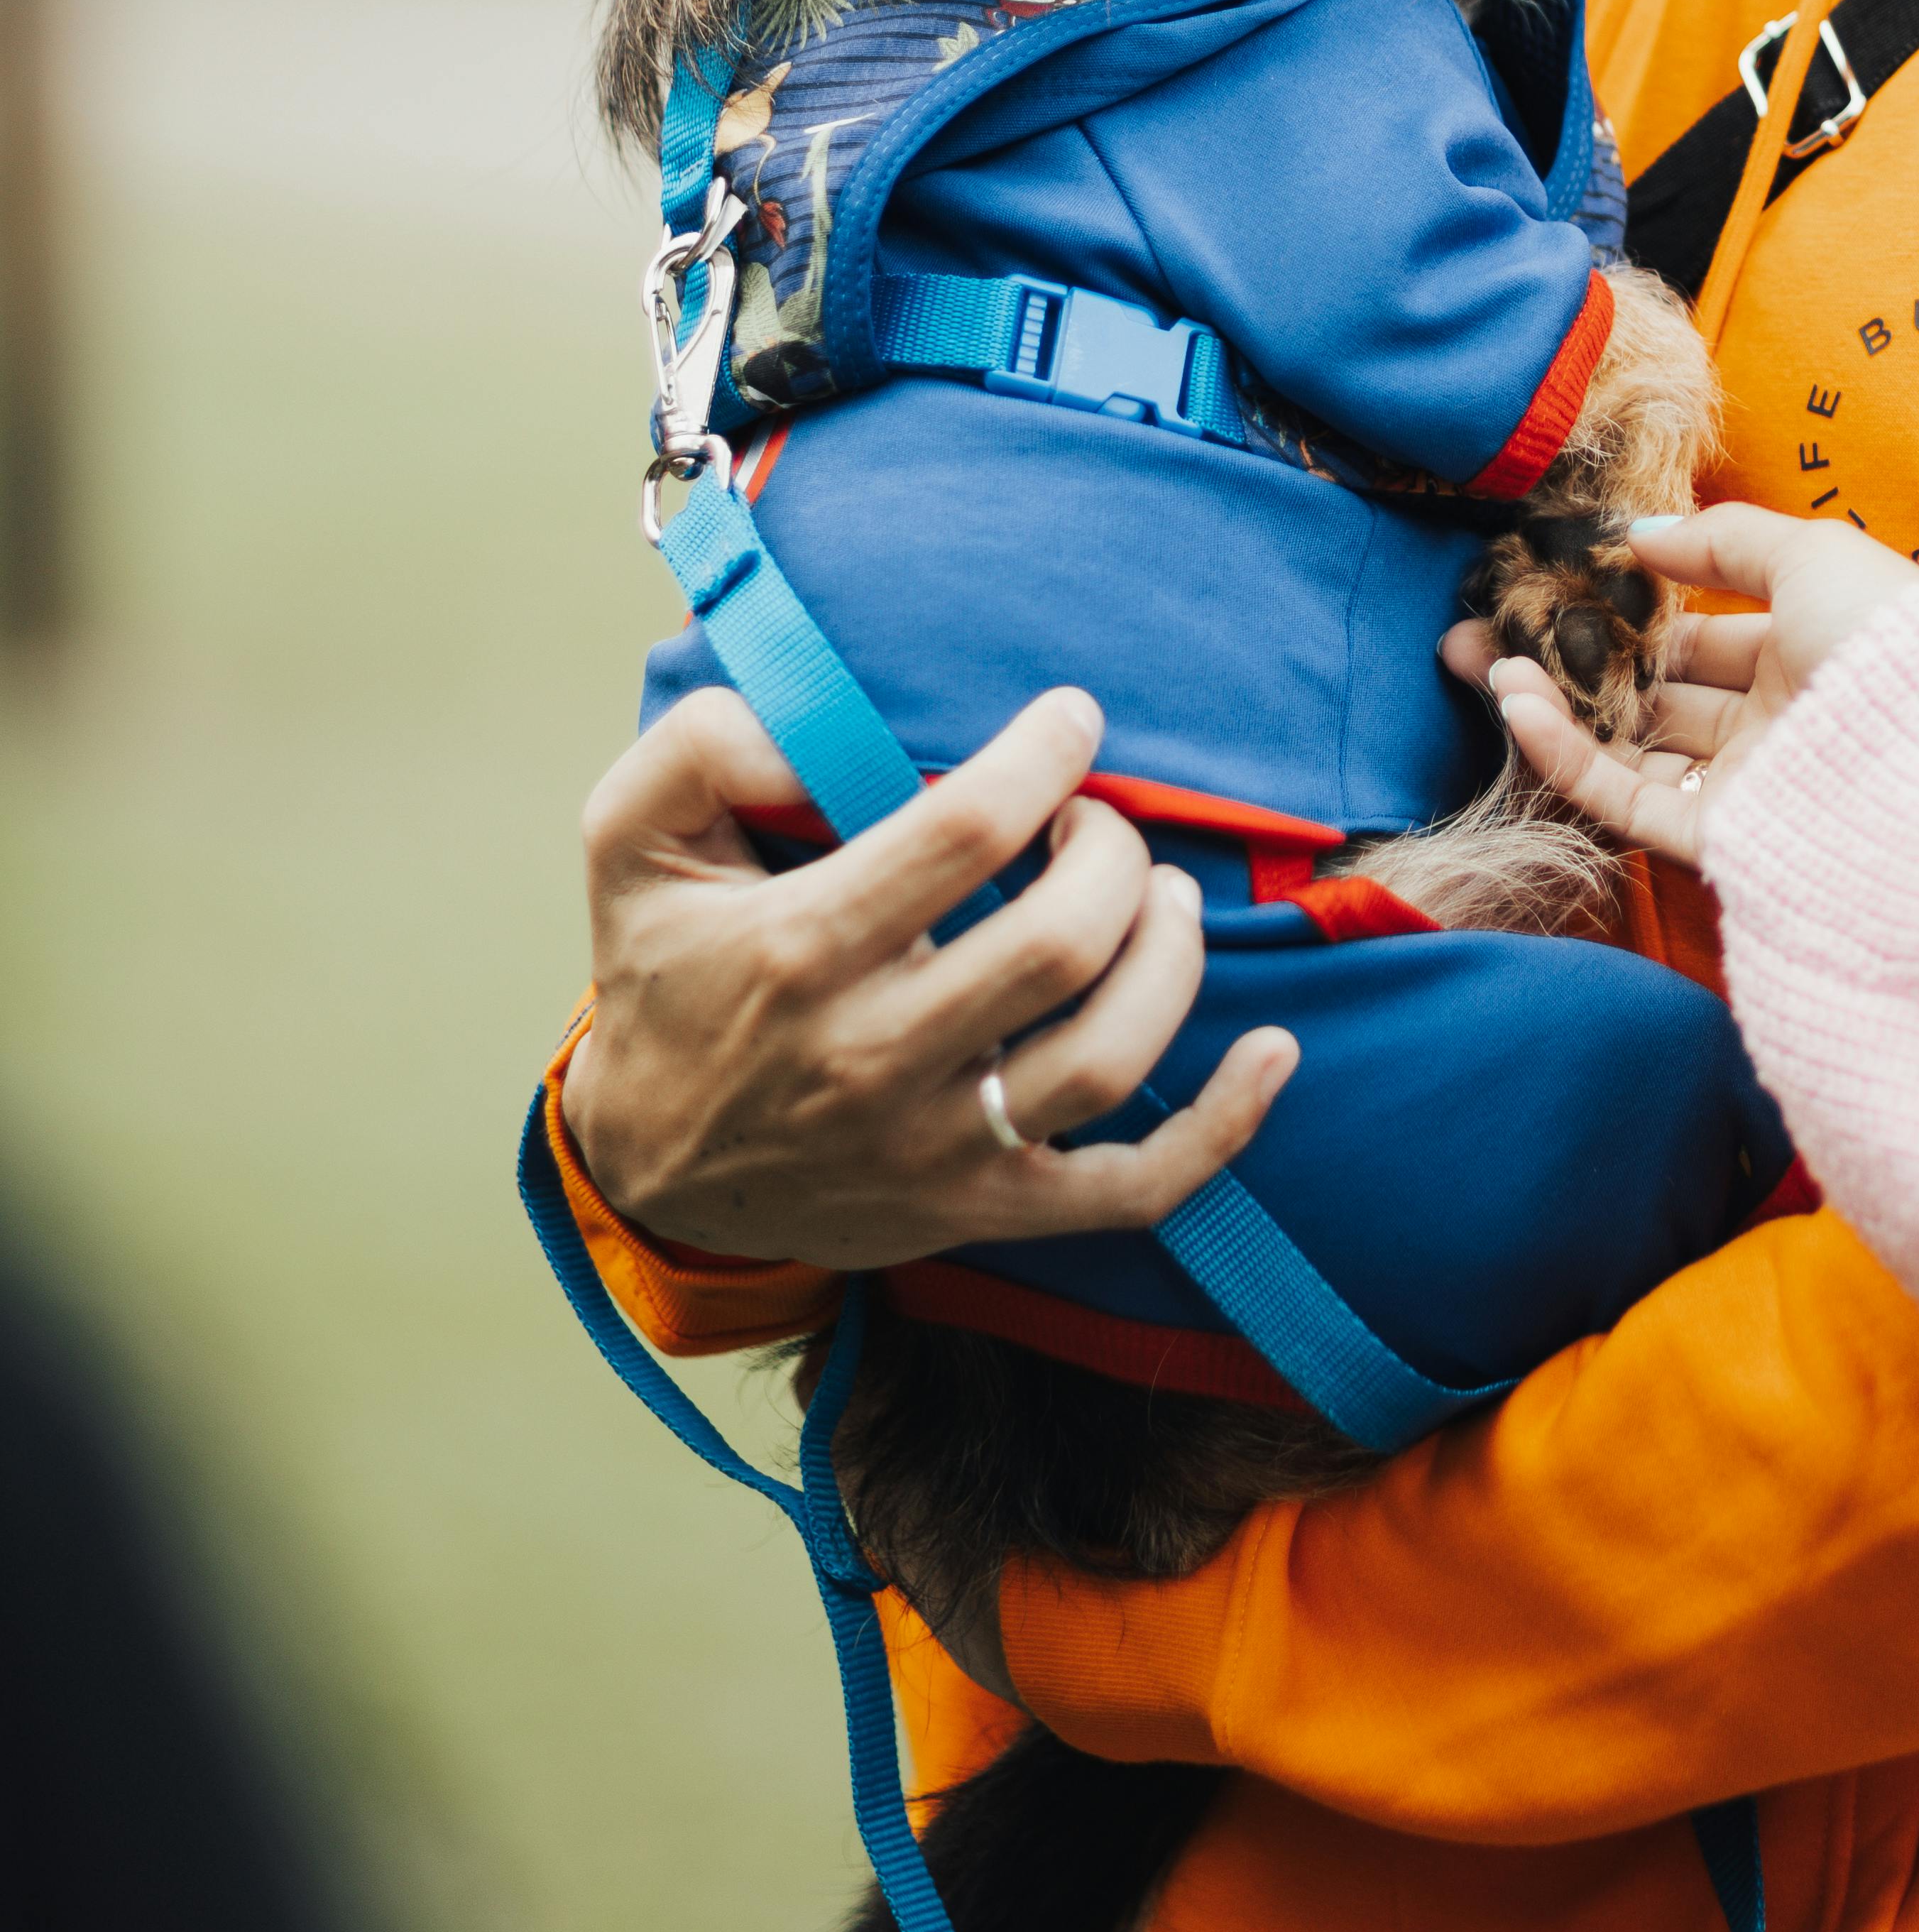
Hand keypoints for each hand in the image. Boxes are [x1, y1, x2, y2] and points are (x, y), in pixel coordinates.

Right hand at [560, 683, 1294, 1265]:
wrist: (646, 1168)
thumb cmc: (664, 974)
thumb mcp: (631, 841)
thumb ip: (698, 745)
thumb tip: (798, 722)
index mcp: (800, 951)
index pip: (965, 831)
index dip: (1044, 756)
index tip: (1072, 720)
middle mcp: (874, 1059)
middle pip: (1057, 944)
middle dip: (1111, 855)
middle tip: (1098, 822)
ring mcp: (937, 1150)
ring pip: (1106, 1057)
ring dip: (1169, 958)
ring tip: (1163, 898)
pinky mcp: (983, 1211)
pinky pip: (1131, 1191)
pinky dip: (1221, 1129)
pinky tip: (1274, 1053)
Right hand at [1449, 502, 1918, 865]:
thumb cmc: (1890, 639)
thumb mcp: (1812, 556)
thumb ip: (1721, 540)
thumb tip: (1638, 535)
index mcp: (1807, 654)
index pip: (1699, 636)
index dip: (1625, 612)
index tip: (1548, 587)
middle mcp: (1777, 726)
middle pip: (1654, 696)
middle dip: (1567, 664)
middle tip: (1478, 631)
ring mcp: (1749, 789)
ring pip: (1630, 750)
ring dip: (1552, 708)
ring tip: (1484, 662)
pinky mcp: (1725, 844)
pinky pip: (1629, 801)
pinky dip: (1567, 757)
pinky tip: (1515, 705)